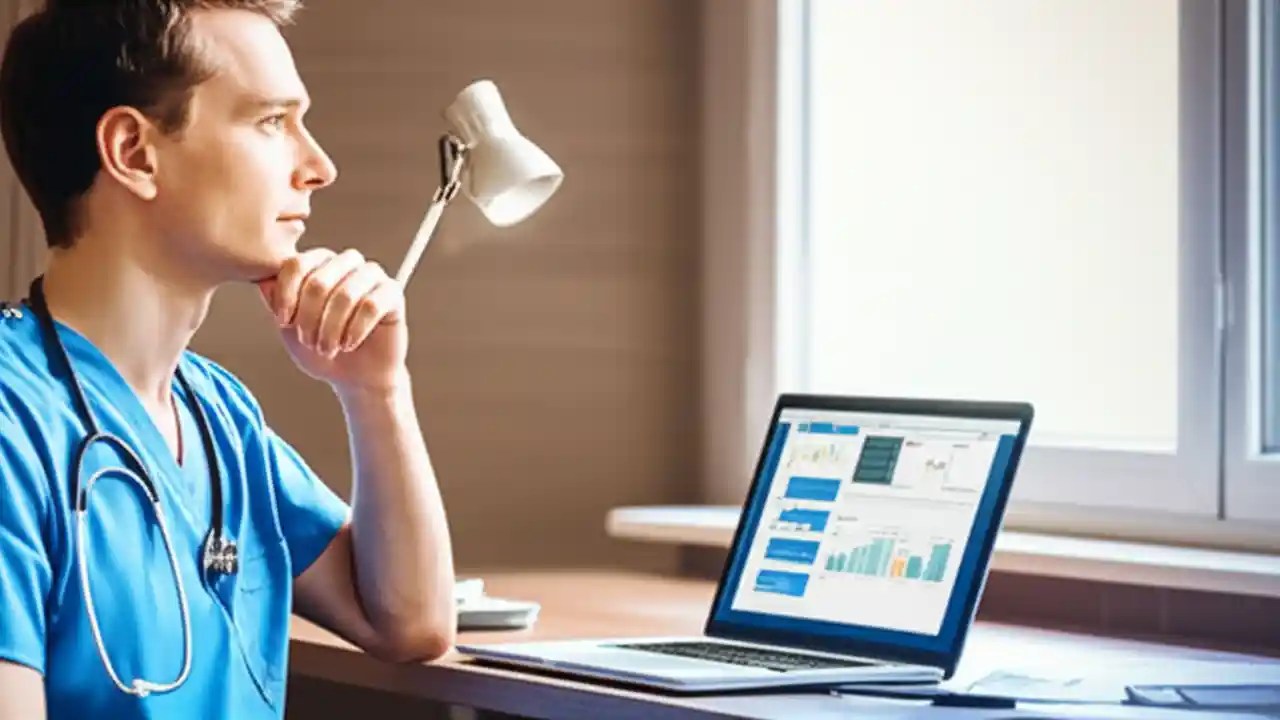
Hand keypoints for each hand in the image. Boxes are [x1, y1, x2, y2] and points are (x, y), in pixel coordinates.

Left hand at [257, 248, 408, 392]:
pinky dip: (355, 330)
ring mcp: (372, 276)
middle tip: (310, 342)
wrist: (356, 377)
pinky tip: (350, 343)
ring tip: (328, 348)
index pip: (297, 264)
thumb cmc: (323, 349)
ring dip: (331, 328)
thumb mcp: (288, 327)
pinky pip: (371, 305)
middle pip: (320, 280)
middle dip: (309, 318)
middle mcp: (347, 263)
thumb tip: (261, 277)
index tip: (283, 322)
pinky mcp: (393, 294)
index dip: (286, 295)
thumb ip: (276, 300)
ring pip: (346, 294)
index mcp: (320, 263)